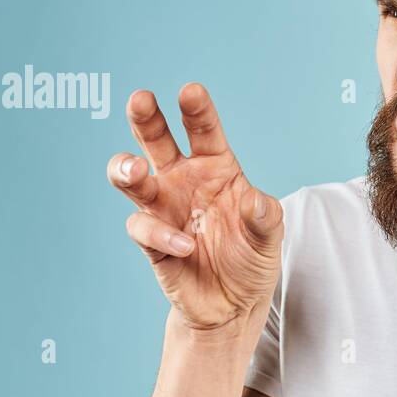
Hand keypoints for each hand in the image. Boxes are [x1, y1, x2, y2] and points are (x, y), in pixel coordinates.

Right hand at [107, 83, 282, 331]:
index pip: (204, 132)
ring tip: (136, 169)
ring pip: (132, 178)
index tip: (191, 91)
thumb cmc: (252, 259)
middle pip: (156, 140)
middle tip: (141, 99)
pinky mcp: (151, 240)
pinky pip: (142, 226)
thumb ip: (265, 218)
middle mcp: (183, 181)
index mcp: (216, 168)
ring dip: (126, 169)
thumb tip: (255, 201)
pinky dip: (160, 232)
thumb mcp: (270, 238)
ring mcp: (163, 208)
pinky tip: (186, 245)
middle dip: (145, 119)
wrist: (234, 305)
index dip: (196, 111)